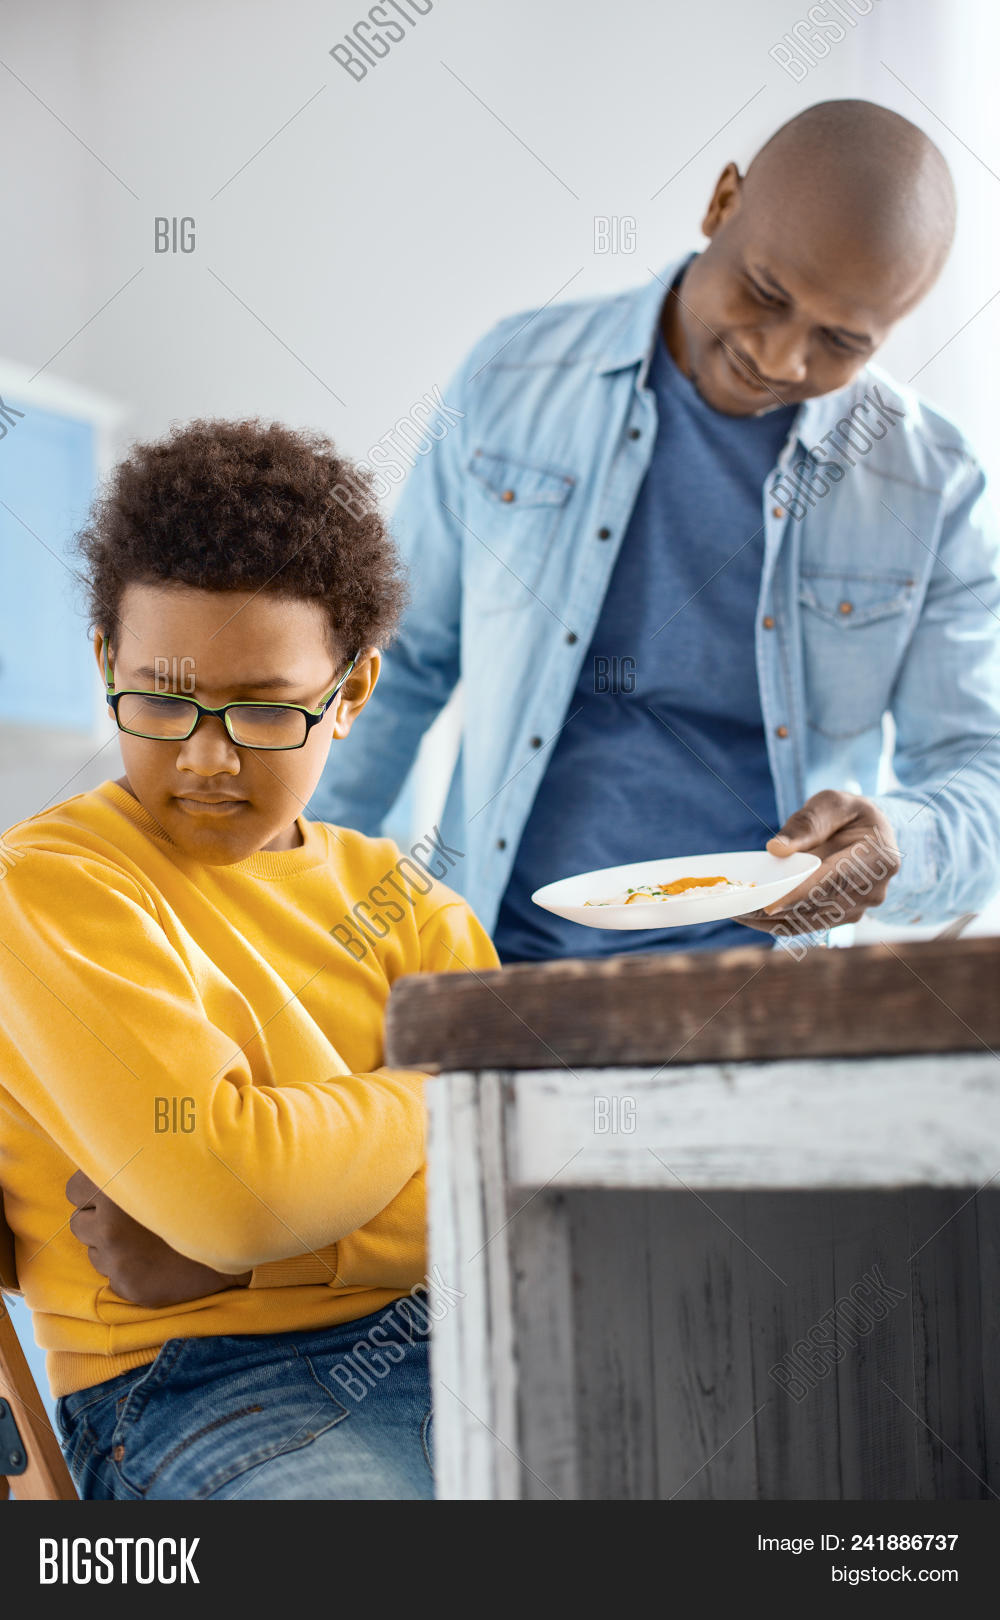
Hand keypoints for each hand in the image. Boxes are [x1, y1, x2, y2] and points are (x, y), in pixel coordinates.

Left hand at [66, 1171, 250, 1306]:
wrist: (241, 1234)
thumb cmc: (205, 1186)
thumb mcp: (168, 1161)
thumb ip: (132, 1158)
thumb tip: (102, 1146)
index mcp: (114, 1186)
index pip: (75, 1189)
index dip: (94, 1190)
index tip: (117, 1191)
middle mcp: (109, 1223)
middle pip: (79, 1222)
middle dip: (99, 1220)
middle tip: (134, 1216)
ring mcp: (118, 1258)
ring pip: (95, 1251)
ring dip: (113, 1245)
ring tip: (149, 1238)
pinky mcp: (128, 1285)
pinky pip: (113, 1275)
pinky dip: (129, 1268)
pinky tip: (156, 1259)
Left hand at [737, 790, 900, 936]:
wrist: (869, 834)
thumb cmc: (848, 813)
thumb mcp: (832, 804)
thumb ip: (807, 823)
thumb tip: (776, 849)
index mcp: (879, 858)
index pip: (836, 880)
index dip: (802, 894)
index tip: (770, 905)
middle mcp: (874, 891)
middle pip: (819, 905)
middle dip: (777, 909)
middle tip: (736, 906)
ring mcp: (860, 909)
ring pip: (810, 921)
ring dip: (772, 921)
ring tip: (736, 911)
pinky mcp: (842, 918)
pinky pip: (807, 926)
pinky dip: (778, 924)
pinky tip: (750, 917)